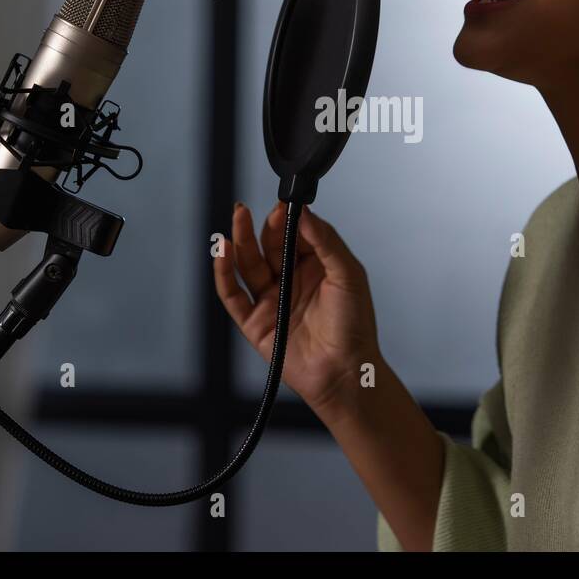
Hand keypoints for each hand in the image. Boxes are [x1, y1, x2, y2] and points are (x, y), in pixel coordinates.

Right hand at [214, 202, 379, 415]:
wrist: (345, 372)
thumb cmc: (354, 327)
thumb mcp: (348, 275)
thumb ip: (326, 241)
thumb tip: (305, 213)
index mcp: (316, 267)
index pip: (295, 234)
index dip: (287, 219)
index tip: (284, 206)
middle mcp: (291, 280)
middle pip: (268, 246)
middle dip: (263, 227)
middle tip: (259, 212)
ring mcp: (271, 300)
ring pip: (248, 264)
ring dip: (240, 240)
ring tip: (237, 218)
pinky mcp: (254, 322)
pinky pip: (233, 294)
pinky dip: (224, 272)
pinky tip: (223, 251)